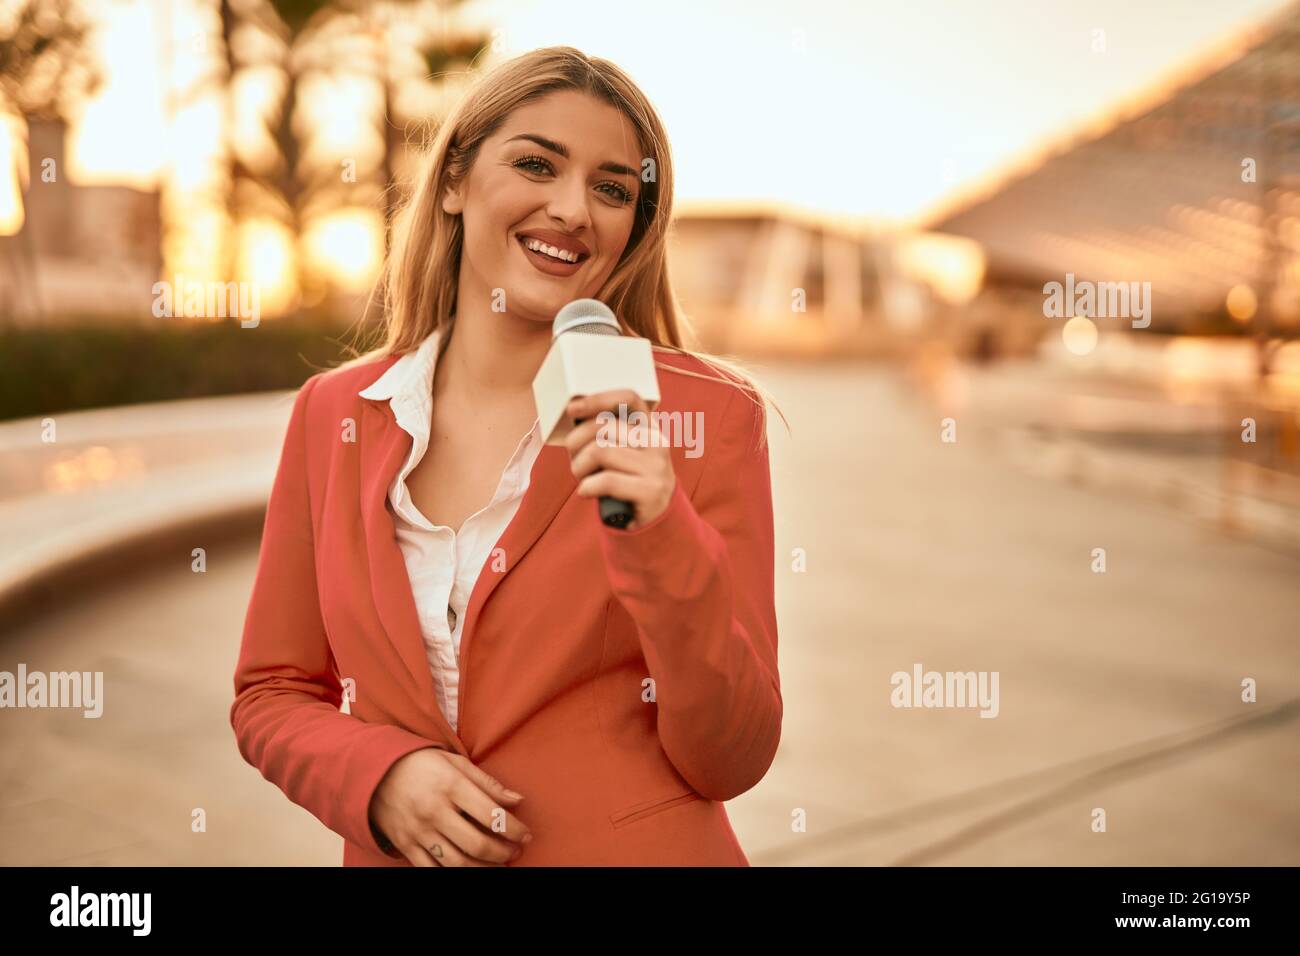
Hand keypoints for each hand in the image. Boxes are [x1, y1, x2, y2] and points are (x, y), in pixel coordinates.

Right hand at [368, 748, 531, 866]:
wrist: (374, 772)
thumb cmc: (421, 764)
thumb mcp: (455, 762)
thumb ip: (487, 783)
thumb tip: (517, 800)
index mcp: (450, 785)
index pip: (491, 814)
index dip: (514, 829)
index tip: (525, 834)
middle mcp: (434, 811)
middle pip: (477, 844)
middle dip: (502, 853)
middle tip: (514, 852)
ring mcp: (418, 831)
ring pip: (457, 863)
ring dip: (483, 868)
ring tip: (497, 864)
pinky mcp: (406, 845)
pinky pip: (432, 870)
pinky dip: (454, 874)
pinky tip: (470, 868)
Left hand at [564, 390, 675, 530]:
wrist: (654, 522)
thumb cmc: (627, 483)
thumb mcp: (621, 453)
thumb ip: (606, 434)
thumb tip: (575, 413)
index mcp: (649, 428)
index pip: (629, 399)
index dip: (598, 399)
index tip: (573, 409)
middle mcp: (657, 442)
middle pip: (603, 427)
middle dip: (577, 445)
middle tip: (576, 462)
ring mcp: (656, 467)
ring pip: (600, 451)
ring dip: (579, 468)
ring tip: (582, 479)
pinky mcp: (651, 491)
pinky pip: (606, 480)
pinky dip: (587, 487)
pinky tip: (587, 493)